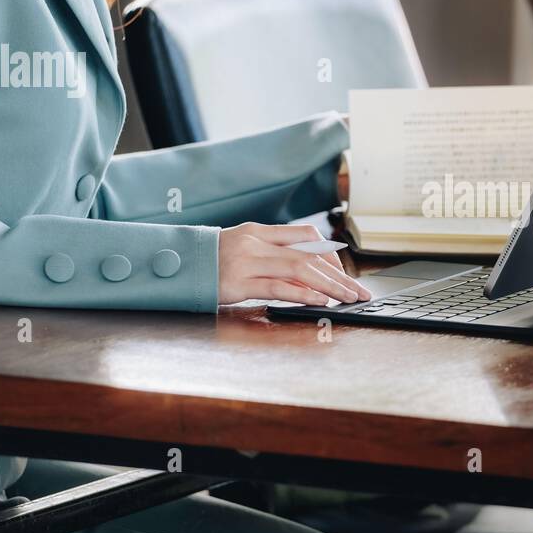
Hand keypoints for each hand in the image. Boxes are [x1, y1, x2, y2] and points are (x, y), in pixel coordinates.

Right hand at [218, 223, 370, 305]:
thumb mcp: (242, 247)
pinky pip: (277, 287)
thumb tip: (307, 270)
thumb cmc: (210, 261)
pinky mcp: (237, 283)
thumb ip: (270, 253)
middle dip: (339, 276)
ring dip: (328, 286)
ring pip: (299, 270)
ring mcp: (247, 261)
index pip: (306, 235)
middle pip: (309, 255)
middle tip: (358, 292)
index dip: (330, 253)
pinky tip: (319, 302)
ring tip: (347, 298)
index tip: (344, 272)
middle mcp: (256, 243)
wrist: (173, 264)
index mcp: (259, 231)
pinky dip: (302, 294)